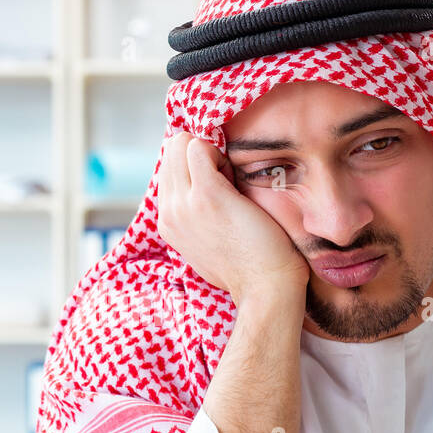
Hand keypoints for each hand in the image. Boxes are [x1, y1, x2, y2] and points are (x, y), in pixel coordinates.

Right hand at [156, 132, 307, 306]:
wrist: (265, 287)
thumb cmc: (250, 265)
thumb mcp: (209, 243)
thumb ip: (196, 217)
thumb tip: (201, 187)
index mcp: (167, 223)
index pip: (167, 169)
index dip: (194, 167)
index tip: (220, 185)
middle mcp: (168, 212)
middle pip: (170, 152)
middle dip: (200, 155)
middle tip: (227, 180)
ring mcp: (184, 204)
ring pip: (180, 144)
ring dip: (210, 154)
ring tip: (231, 181)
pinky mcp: (207, 195)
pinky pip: (199, 147)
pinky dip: (219, 153)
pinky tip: (236, 178)